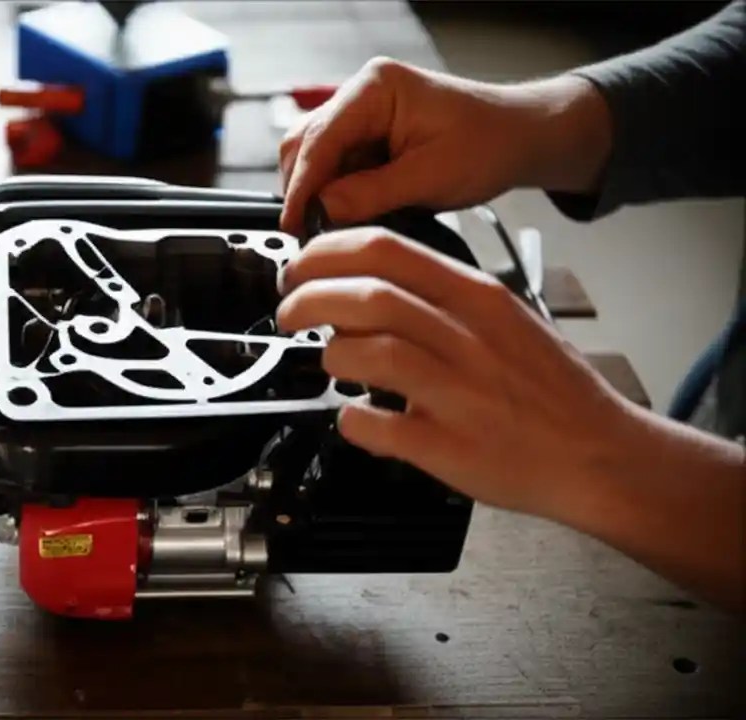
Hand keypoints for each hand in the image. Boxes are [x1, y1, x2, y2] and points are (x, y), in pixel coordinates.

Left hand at [275, 226, 631, 518]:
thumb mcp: (505, 318)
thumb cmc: (548, 390)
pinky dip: (352, 420)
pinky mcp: (447, 447)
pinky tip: (355, 418)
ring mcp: (458, 393)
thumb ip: (440, 296)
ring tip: (327, 361)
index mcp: (478, 298)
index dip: (324, 253)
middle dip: (308, 298)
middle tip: (290, 310)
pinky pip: (375, 426)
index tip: (300, 266)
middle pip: (365, 296)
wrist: (600, 454)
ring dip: (330, 355)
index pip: (384, 250)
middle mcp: (468, 338)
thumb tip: (364, 280)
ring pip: (367, 353)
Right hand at [277, 57, 611, 234]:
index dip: (302, 186)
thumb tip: (320, 211)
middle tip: (309, 233)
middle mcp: (360, 95)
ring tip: (332, 228)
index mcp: (375, 88)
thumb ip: (370, 194)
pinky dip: (336, 194)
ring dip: (320, 194)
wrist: (520, 138)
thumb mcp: (430, 177)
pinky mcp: (366, 137)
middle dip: (304, 190)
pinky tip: (348, 215)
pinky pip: (335, 168)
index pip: (319, 139)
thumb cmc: (489, 144)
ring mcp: (360, 116)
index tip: (293, 224)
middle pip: (304, 144)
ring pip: (315, 158)